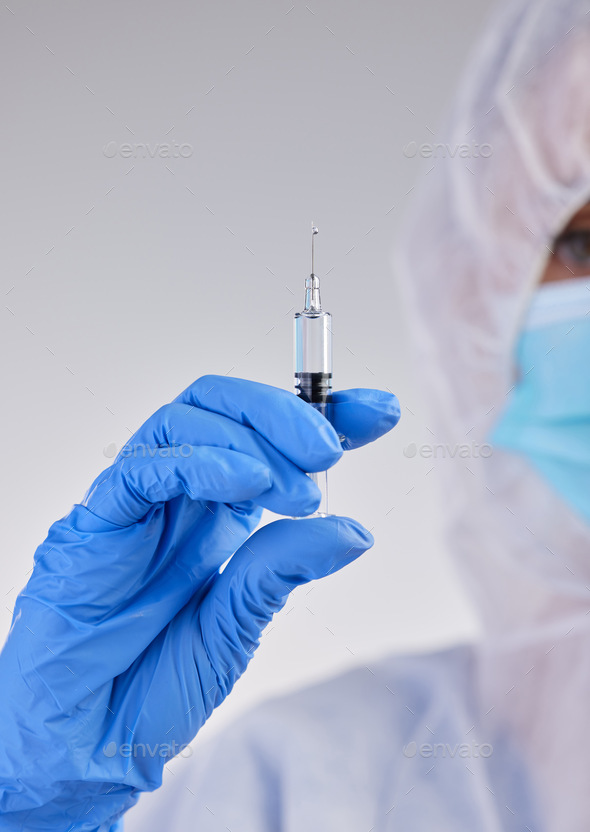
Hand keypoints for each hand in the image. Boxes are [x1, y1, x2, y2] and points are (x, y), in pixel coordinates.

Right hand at [0, 376, 399, 830]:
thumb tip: (355, 529)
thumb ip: (283, 568)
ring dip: (251, 439)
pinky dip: (198, 463)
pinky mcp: (94, 524)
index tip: (381, 410)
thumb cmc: (151, 687)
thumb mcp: (236, 627)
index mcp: (218, 514)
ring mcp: (136, 505)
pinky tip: (244, 482)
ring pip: (185, 421)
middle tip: (330, 450)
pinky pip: (141, 469)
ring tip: (297, 489)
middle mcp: (179, 497)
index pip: (270, 439)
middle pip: (225, 410)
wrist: (84, 746)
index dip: (326, 414)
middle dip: (286, 415)